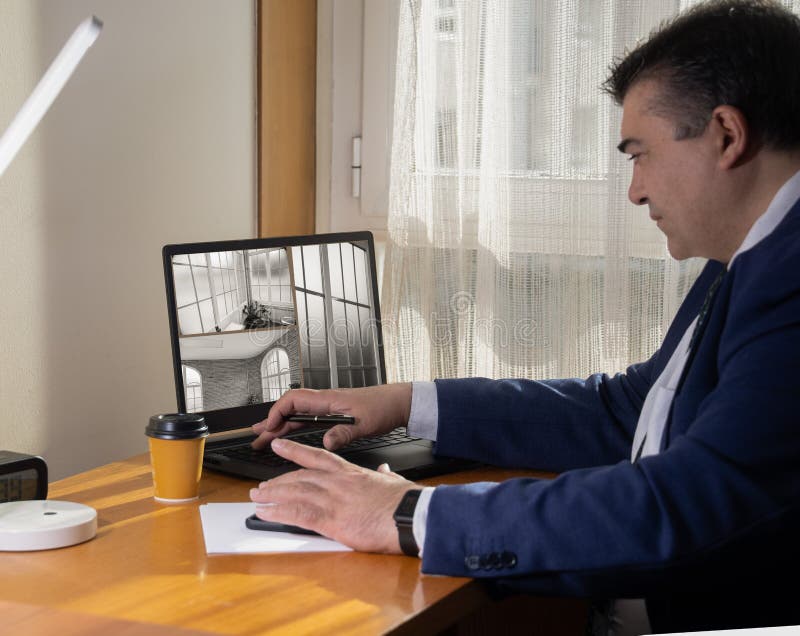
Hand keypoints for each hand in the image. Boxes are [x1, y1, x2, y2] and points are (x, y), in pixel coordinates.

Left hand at [249, 438, 418, 553]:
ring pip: (294, 491)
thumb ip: (385, 474)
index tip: (279, 445)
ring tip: (257, 498)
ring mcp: (333, 499)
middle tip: (262, 485)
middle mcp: (338, 482)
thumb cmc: (405, 502)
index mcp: (352, 472)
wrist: (410, 515)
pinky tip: (264, 513)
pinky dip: (277, 512)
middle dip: (278, 481)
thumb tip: (385, 469)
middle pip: (300, 476)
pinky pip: (296, 513)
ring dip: (272, 495)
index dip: (295, 450)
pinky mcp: (331, 519)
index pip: (317, 456)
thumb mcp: (394, 481)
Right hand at [251, 383, 412, 449]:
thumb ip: (344, 433)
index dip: (277, 413)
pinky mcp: (333, 414)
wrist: (397, 403)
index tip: (268, 427)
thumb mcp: (364, 423)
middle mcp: (324, 402)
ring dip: (279, 426)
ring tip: (263, 437)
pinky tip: (288, 436)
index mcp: (328, 400)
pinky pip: (306, 420)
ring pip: (296, 415)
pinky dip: (293, 428)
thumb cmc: (382, 407)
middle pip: (289, 409)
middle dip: (271, 422)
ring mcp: (327, 408)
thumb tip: (327, 442)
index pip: (293, 401)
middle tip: (256, 437)